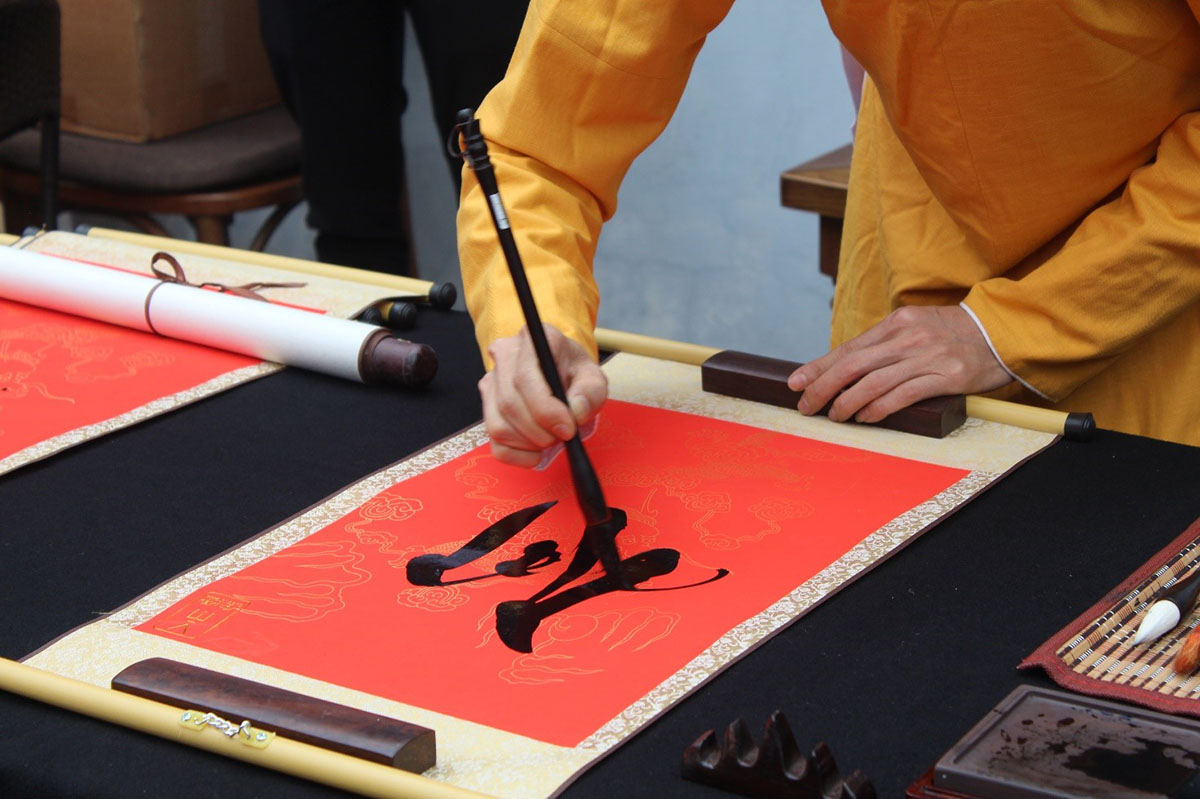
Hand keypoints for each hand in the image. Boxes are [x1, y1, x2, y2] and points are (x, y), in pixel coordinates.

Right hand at [479, 324, 607, 467]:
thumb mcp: (593, 378)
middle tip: (562, 436)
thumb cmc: (575, 374)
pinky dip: (518, 455)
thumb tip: (576, 411)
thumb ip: (591, 392)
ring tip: (551, 438)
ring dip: (529, 443)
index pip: (525, 377)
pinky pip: (494, 443)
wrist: (561, 375)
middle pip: (510, 404)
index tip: (567, 428)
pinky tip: (535, 450)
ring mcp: (491, 381)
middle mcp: (505, 355)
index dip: (545, 409)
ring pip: (498, 425)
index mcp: (533, 340)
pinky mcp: (486, 408)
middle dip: (539, 431)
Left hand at [787, 305, 1011, 422]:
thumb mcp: (917, 329)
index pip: (849, 348)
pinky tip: (865, 417)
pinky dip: (879, 408)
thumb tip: (845, 369)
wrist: (1003, 332)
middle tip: (806, 405)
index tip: (796, 383)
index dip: (819, 367)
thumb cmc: (954, 335)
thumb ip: (885, 345)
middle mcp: (909, 337)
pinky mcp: (947, 376)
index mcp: (897, 322)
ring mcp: (928, 356)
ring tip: (834, 416)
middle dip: (824, 387)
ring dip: (847, 402)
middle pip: (854, 364)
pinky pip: (903, 394)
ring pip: (874, 381)